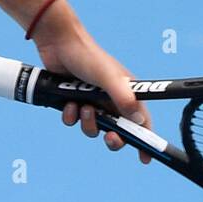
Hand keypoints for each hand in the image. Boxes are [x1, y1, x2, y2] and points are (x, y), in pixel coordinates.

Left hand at [32, 16, 153, 164]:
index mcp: (126, 93)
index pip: (142, 121)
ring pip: (93, 127)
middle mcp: (111, 98)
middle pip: (118, 131)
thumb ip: (123, 98)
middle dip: (113, 138)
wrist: (57, 43)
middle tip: (109, 138)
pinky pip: (75, 120)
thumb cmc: (88, 56)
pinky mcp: (74, 100)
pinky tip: (68, 104)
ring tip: (82, 107)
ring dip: (87, 123)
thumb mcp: (108, 77)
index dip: (145, 140)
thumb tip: (139, 120)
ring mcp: (92, 100)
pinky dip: (71, 116)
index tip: (145, 158)